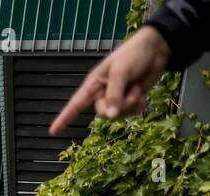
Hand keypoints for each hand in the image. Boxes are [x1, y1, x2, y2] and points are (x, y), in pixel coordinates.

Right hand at [51, 27, 171, 134]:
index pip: (75, 104)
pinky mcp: (129, 100)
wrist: (157, 48)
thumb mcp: (121, 72)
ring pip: (117, 115)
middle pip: (102, 113)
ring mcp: (116, 98)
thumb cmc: (133, 54)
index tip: (52, 131)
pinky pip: (129, 114)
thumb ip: (114, 95)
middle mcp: (102, 93)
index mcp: (94, 84)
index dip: (63, 118)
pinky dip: (137, 108)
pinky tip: (142, 98)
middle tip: (130, 93)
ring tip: (137, 91)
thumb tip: (110, 116)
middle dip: (117, 107)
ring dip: (129, 106)